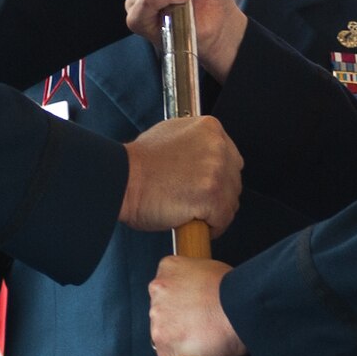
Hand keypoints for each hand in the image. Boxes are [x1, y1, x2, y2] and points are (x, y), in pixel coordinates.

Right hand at [122, 117, 241, 237]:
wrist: (122, 179)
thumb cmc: (139, 163)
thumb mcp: (171, 134)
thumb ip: (196, 141)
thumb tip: (206, 153)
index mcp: (210, 128)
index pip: (231, 158)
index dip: (218, 177)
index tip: (205, 187)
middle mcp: (218, 147)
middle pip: (234, 180)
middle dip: (218, 195)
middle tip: (195, 201)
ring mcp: (216, 171)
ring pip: (230, 202)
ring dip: (214, 212)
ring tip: (190, 211)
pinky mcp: (211, 196)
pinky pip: (222, 220)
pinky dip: (209, 227)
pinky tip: (190, 221)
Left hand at [148, 255, 245, 355]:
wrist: (241, 309)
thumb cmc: (235, 291)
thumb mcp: (211, 269)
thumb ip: (194, 280)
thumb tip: (196, 292)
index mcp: (169, 268)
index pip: (165, 289)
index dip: (178, 302)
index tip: (188, 310)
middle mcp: (159, 289)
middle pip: (161, 312)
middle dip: (176, 321)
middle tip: (197, 325)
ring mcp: (158, 316)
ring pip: (162, 336)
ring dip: (178, 341)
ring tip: (200, 342)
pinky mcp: (164, 341)